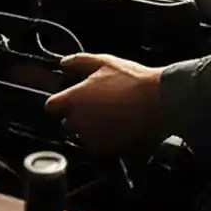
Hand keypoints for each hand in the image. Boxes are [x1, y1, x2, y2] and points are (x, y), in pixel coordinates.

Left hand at [43, 53, 163, 155]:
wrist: (158, 102)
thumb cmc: (132, 80)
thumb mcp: (105, 62)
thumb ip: (79, 61)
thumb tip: (64, 62)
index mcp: (73, 99)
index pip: (51, 105)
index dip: (61, 101)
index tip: (72, 97)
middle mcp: (77, 120)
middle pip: (67, 121)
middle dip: (78, 114)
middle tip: (98, 104)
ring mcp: (90, 136)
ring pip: (82, 134)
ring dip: (91, 127)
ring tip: (111, 115)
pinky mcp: (105, 149)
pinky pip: (97, 145)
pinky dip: (104, 139)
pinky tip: (118, 126)